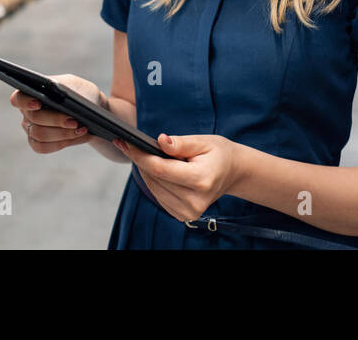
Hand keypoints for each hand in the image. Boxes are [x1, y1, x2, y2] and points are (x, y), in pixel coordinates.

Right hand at [9, 74, 97, 153]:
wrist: (89, 109)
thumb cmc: (80, 93)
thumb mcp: (75, 86)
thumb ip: (66, 90)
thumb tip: (63, 100)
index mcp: (31, 93)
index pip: (19, 98)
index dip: (26, 102)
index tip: (38, 104)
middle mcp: (27, 112)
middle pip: (34, 118)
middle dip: (56, 120)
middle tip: (74, 121)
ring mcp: (31, 128)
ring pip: (40, 135)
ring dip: (63, 133)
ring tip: (81, 128)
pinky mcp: (38, 143)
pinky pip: (43, 147)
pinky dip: (63, 142)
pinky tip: (78, 135)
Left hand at [113, 134, 242, 222]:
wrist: (232, 172)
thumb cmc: (218, 154)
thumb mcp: (203, 141)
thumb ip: (180, 143)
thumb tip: (160, 141)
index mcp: (202, 180)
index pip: (161, 169)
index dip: (140, 156)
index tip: (125, 142)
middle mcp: (195, 201)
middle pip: (155, 179)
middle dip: (140, 160)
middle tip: (130, 143)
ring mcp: (189, 212)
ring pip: (154, 188)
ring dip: (145, 171)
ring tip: (144, 154)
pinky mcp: (183, 215)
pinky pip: (159, 196)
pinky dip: (154, 181)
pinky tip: (156, 169)